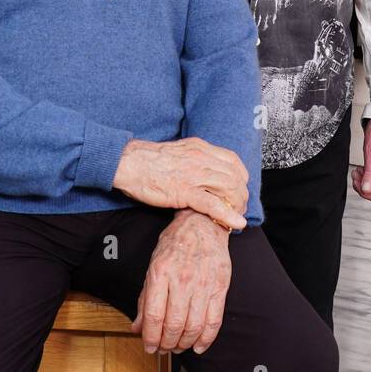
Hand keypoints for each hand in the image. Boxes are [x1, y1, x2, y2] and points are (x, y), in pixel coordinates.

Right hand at [113, 137, 248, 230]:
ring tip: (237, 216)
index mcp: (200, 147)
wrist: (129, 162)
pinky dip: (228, 215)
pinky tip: (236, 224)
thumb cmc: (148, 160)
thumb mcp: (179, 150)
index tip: (240, 187)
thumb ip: (194, 157)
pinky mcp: (185, 191)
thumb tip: (204, 168)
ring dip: (237, 205)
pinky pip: (213, 204)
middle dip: (241, 194)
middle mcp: (201, 158)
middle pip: (235, 176)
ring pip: (229, 189)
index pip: (232, 160)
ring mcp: (194, 175)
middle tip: (240, 207)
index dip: (240, 176)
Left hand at [131, 211, 231, 354]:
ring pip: (193, 327)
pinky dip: (206, 339)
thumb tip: (137, 327)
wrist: (203, 222)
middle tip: (163, 349)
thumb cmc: (176, 242)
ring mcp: (203, 283)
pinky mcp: (220, 286)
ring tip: (178, 347)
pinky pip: (214, 320)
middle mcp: (182, 279)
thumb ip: (145, 297)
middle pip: (173, 324)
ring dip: (184, 344)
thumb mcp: (153, 264)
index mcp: (160, 272)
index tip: (149, 347)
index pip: (153, 315)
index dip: (150, 337)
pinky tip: (198, 345)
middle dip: (166, 344)